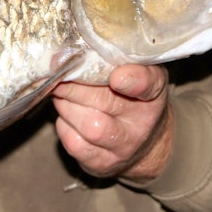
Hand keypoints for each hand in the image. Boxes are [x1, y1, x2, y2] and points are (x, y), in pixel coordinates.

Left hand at [51, 64, 171, 182]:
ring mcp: (123, 147)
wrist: (146, 142)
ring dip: (66, 104)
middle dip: (74, 86)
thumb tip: (75, 48)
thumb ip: (117, 57)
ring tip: (61, 92)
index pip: (148, 84)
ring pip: (88, 125)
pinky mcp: (102, 164)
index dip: (133, 80)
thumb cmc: (133, 96)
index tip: (117, 78)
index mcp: (153, 90)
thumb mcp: (138, 70)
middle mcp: (142, 122)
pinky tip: (67, 114)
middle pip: (105, 102)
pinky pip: (74, 143)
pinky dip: (63, 125)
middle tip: (58, 73)